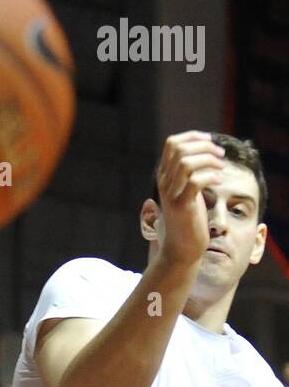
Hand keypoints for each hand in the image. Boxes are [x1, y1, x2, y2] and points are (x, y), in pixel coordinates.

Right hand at [155, 132, 224, 268]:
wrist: (181, 249)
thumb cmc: (189, 220)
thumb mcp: (187, 192)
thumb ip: (190, 174)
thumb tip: (206, 152)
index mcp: (164, 176)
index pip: (172, 143)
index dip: (193, 136)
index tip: (210, 142)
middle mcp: (164, 182)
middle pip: (180, 149)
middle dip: (204, 146)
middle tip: (220, 155)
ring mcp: (171, 194)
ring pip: (187, 162)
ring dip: (209, 160)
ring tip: (221, 167)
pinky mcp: (182, 206)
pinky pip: (196, 181)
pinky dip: (211, 177)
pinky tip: (219, 181)